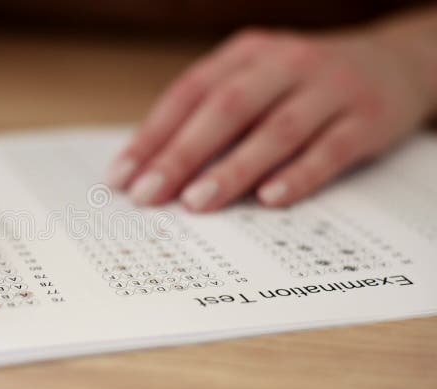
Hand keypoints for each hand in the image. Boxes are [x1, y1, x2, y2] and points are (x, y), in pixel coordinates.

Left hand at [108, 28, 433, 210]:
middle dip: (182, 154)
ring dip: (233, 169)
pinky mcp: (367, 119)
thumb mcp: (256, 80)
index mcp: (247, 54)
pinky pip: (329, 151)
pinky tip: (269, 200)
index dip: (153, 135)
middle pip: (226, 109)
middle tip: (149, 194)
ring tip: (196, 203)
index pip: (189, 93)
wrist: (397, 63)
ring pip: (275, 130)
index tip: (123, 176)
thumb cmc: (305, 83)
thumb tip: (155, 165)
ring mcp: (330, 89)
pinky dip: (298, 176)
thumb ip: (213, 114)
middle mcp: (286, 64)